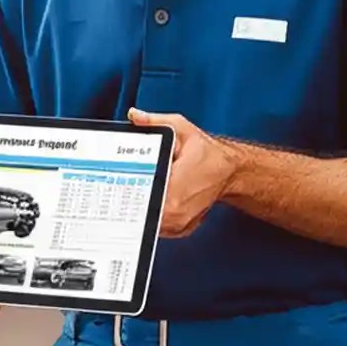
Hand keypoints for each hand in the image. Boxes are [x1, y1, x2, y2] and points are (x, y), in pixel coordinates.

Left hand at [128, 108, 238, 237]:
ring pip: (149, 223)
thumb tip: (134, 115)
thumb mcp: (181, 128)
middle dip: (130, 200)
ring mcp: (180, 224)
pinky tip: (151, 200)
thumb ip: (155, 122)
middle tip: (122, 186)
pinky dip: (153, 215)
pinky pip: (159, 228)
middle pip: (140, 213)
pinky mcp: (182, 229)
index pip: (140, 199)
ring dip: (141, 209)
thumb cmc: (205, 151)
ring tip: (138, 191)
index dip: (125, 192)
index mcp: (174, 189)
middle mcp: (177, 212)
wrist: (228, 171)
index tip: (117, 183)